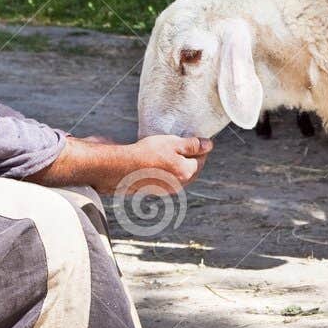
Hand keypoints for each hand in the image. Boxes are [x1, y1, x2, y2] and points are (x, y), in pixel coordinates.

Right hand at [34, 134, 211, 194]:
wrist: (118, 168)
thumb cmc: (146, 154)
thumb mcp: (172, 144)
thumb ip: (192, 145)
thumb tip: (209, 145)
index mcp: (186, 173)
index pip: (201, 159)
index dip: (200, 147)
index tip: (195, 138)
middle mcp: (177, 185)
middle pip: (189, 169)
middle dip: (188, 157)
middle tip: (182, 143)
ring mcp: (163, 189)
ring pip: (175, 174)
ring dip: (174, 163)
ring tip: (166, 150)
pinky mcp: (149, 189)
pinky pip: (161, 178)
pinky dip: (161, 169)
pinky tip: (152, 159)